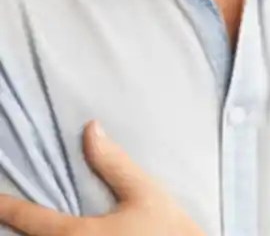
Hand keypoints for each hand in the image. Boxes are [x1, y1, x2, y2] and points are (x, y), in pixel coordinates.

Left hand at [0, 121, 202, 235]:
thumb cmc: (168, 230)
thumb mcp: (145, 193)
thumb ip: (113, 164)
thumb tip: (90, 130)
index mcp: (77, 235)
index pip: (29, 219)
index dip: (5, 207)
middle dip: (17, 227)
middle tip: (8, 212)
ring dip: (36, 235)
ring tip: (29, 226)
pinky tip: (54, 234)